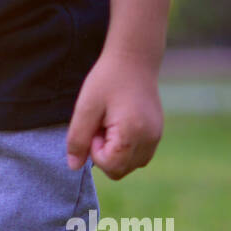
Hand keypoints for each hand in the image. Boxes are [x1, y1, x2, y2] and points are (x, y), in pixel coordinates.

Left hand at [66, 50, 163, 179]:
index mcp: (134, 133)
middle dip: (104, 154)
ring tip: (110, 125)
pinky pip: (137, 156)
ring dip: (114, 153)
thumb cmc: (107, 80)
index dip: (96, 151)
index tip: (96, 128)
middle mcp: (150, 138)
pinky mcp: (156, 133)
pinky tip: (119, 126)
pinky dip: (124, 149)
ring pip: (129, 166)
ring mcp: (156, 136)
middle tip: (102, 126)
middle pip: (119, 171)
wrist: (134, 59)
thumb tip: (74, 167)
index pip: (111, 166)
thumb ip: (77, 140)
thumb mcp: (85, 108)